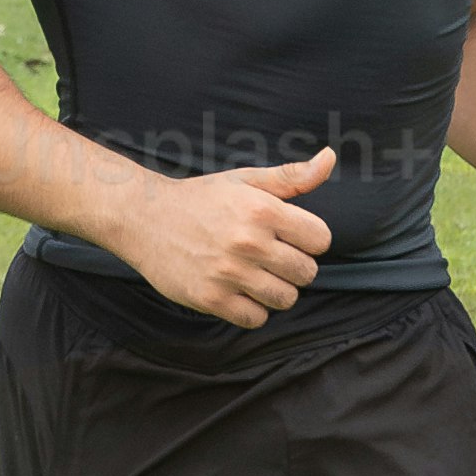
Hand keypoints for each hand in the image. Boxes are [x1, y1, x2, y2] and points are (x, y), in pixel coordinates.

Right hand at [112, 145, 334, 326]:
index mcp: (262, 209)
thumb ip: (292, 176)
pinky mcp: (210, 298)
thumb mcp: (246, 180)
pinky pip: (256, 318)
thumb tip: (331, 158)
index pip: (321, 239)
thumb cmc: (202, 198)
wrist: (144, 218)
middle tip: (271, 258)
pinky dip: (252, 310)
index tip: (289, 237)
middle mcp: (249, 241)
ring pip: (285, 299)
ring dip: (276, 290)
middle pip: (306, 273)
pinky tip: (239, 292)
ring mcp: (229, 272)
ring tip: (256, 276)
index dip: (309, 239)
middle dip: (294, 267)